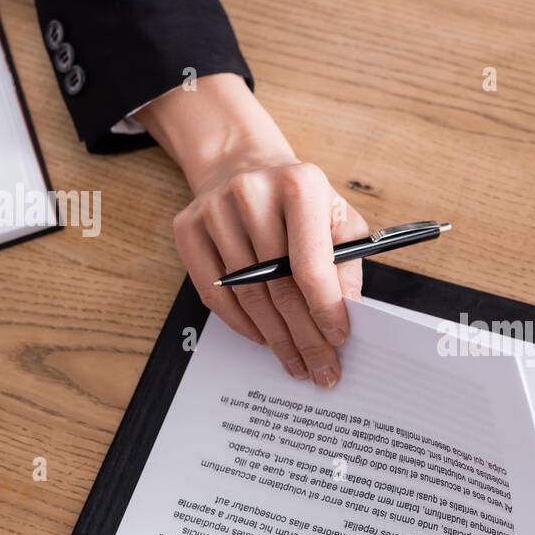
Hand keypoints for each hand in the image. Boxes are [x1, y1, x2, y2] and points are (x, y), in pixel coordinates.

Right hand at [136, 74, 367, 385]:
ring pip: (247, 295)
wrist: (244, 166)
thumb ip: (347, 264)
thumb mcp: (337, 219)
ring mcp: (214, 210)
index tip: (339, 340)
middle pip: (279, 286)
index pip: (311, 264)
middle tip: (320, 369)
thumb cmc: (300, 201)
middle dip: (304, 336)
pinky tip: (262, 339)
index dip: (325, 309)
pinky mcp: (188, 228)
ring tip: (295, 361)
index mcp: (299, 185)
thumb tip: (346, 314)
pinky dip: (240, 322)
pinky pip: (214, 292)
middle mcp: (253, 194)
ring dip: (274, 337)